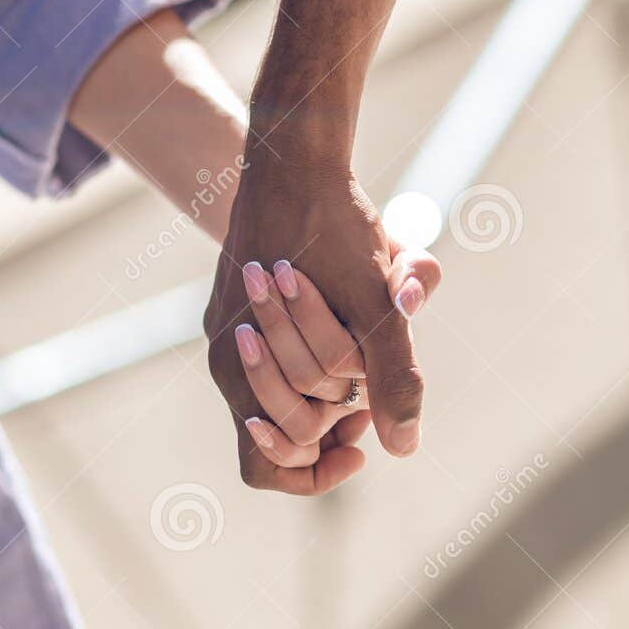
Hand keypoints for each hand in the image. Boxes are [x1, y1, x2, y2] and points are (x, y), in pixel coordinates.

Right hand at [205, 150, 435, 493]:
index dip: (315, 471)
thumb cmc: (337, 224)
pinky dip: (311, 355)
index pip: (265, 465)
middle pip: (280, 433)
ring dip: (326, 384)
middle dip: (331, 420)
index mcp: (243, 363)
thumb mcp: (379, 300)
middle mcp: (225, 356)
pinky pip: (270, 361)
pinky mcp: (231, 309)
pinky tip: (344, 323)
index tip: (362, 444)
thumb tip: (404, 450)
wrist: (295, 157)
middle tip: (369, 394)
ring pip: (278, 396)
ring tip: (361, 352)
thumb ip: (394, 374)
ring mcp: (224, 332)